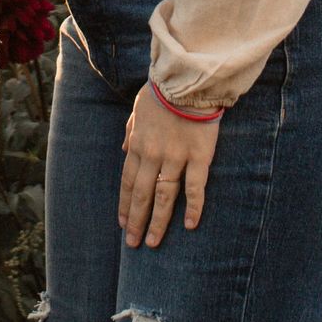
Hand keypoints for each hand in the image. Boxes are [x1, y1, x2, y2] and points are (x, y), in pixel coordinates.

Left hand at [118, 84, 220, 248]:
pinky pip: (195, 187)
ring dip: (157, 221)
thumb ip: (131, 132)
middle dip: (136, 220)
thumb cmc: (163, 91)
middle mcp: (153, 155)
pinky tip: (189, 225)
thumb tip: (125, 151)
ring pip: (164, 196)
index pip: (127, 181)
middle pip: (141, 194)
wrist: (188, 78)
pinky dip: (193, 207)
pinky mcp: (199, 156)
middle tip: (133, 243)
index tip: (122, 223)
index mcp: (138, 144)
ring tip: (152, 242)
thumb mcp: (138, 109)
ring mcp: (176, 157)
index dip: (124, 204)